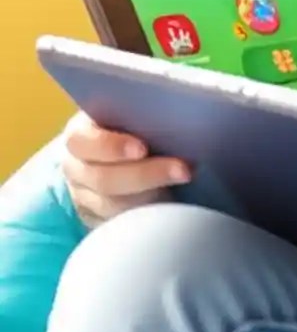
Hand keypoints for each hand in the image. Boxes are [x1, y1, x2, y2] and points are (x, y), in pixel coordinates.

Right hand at [61, 111, 190, 227]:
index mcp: (79, 134)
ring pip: (113, 205)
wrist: (123, 154)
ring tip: (185, 184)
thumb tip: (177, 108)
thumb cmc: (134, 127)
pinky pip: (121, 223)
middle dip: (146, 175)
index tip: (142, 148)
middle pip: (103, 179)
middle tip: (184, 170)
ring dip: (153, 197)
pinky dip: (148, 215)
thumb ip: (144, 114)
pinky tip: (174, 205)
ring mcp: (85, 196)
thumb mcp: (132, 116)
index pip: (82, 141)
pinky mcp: (99, 218)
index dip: (111, 146)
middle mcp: (76, 167)